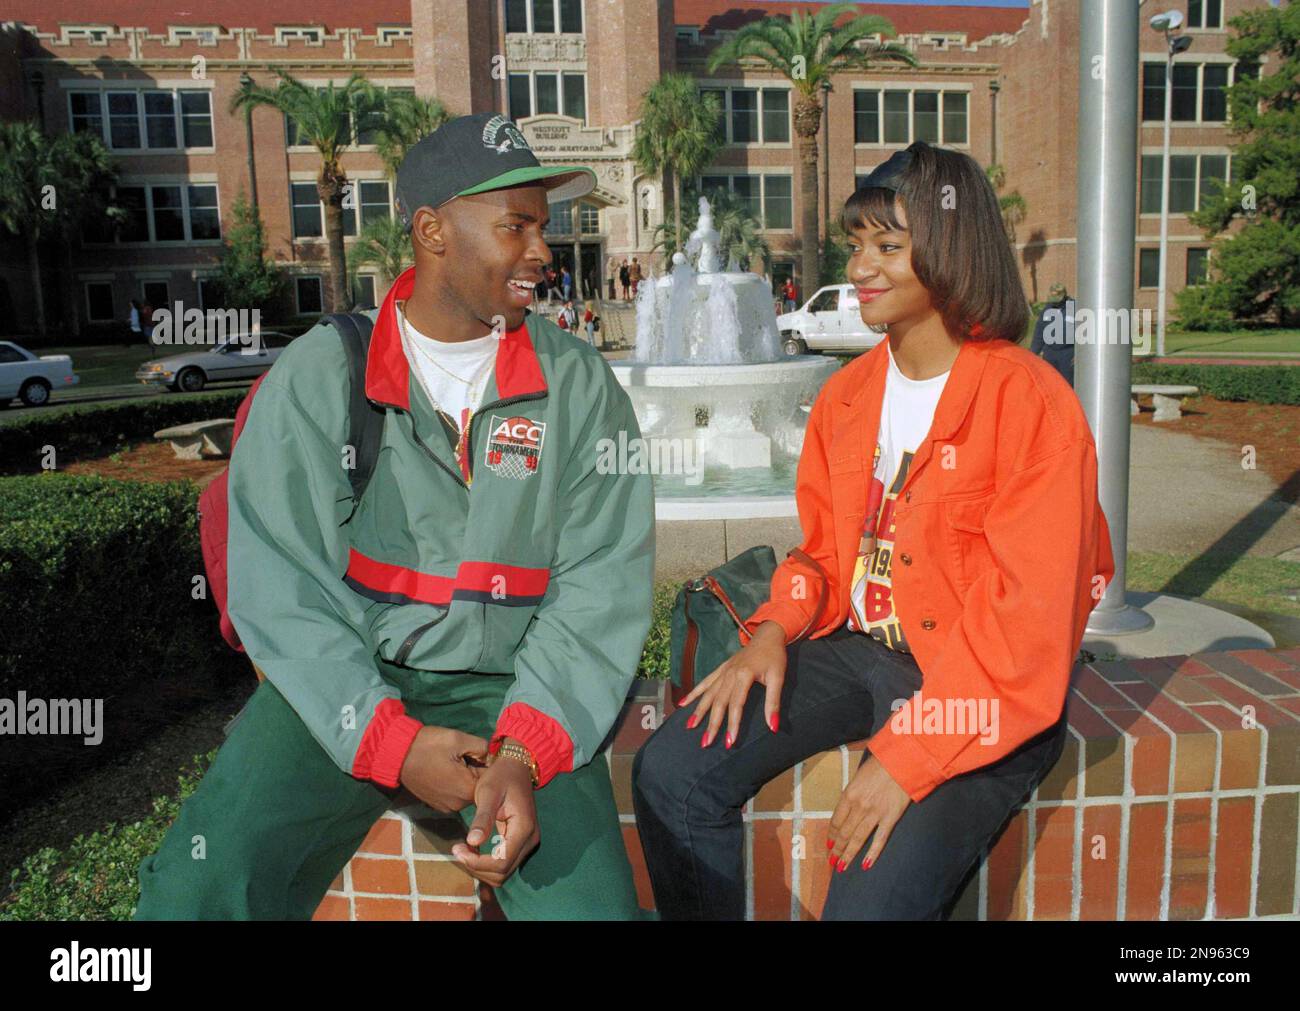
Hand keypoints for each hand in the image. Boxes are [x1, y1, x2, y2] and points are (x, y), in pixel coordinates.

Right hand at [398, 725, 488, 813]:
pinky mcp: (437, 805)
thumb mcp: (459, 739)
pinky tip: (444, 770)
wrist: (396, 753)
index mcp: (467, 789)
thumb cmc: (428, 745)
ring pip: (466, 790)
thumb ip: (482, 747)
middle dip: (476, 771)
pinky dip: (454, 783)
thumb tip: (492, 756)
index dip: (487, 763)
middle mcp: (459, 804)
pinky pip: (454, 794)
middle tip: (463, 755)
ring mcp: (447, 807)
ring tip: (453, 762)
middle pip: (479, 787)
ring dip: (465, 777)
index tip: (478, 753)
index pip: (490, 779)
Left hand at [451, 739, 539, 886]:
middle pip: (502, 872)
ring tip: (463, 850)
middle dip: (477, 867)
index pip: (501, 861)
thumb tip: (473, 842)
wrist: (516, 767)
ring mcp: (527, 842)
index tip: (458, 849)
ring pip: (503, 872)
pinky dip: (487, 863)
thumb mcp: (488, 793)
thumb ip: (482, 818)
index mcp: (523, 828)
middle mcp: (530, 839)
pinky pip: (504, 862)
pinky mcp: (520, 842)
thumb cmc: (501, 776)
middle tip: (458, 850)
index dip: (478, 863)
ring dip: (481, 867)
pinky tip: (472, 851)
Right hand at [678, 620, 786, 749]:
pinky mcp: (721, 669)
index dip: (732, 725)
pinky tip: (683, 703)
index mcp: (743, 676)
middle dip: (711, 724)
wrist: (767, 636)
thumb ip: (773, 702)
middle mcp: (729, 674)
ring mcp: (723, 671)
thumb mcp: (779, 678)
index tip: (729, 742)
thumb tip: (773, 727)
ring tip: (690, 726)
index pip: (736, 705)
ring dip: (699, 711)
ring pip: (708, 694)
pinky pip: (705, 682)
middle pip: (718, 702)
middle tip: (706, 743)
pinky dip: (694, 693)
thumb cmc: (774, 657)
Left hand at [827, 755, 910, 871]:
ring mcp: (875, 814)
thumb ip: (852, 794)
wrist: (901, 761)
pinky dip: (872, 853)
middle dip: (836, 848)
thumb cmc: (880, 765)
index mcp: (848, 795)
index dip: (831, 834)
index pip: (836, 820)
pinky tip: (865, 864)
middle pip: (844, 832)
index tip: (828, 843)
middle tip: (832, 860)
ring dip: (848, 854)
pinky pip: (880, 839)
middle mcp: (859, 806)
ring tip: (842, 866)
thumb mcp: (858, 777)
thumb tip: (847, 809)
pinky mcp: (890, 818)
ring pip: (858, 839)